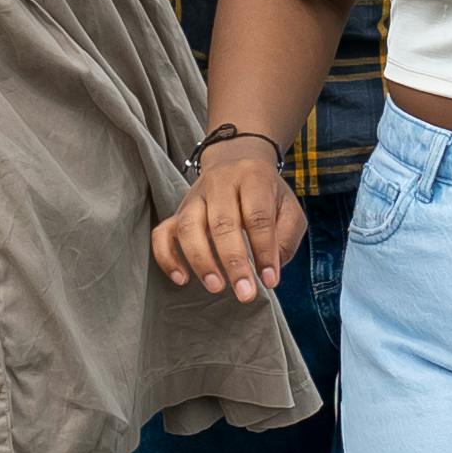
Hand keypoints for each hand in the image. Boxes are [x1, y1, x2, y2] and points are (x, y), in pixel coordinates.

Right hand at [156, 140, 297, 304]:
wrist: (237, 158)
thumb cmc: (266, 192)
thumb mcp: (289, 207)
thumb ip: (286, 237)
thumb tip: (270, 270)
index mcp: (252, 178)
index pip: (257, 217)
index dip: (264, 251)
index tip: (270, 281)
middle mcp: (219, 183)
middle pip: (222, 222)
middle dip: (234, 262)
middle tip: (245, 293)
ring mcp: (194, 197)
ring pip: (189, 226)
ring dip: (201, 260)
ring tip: (216, 287)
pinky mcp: (178, 211)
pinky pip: (162, 233)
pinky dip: (167, 257)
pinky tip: (181, 279)